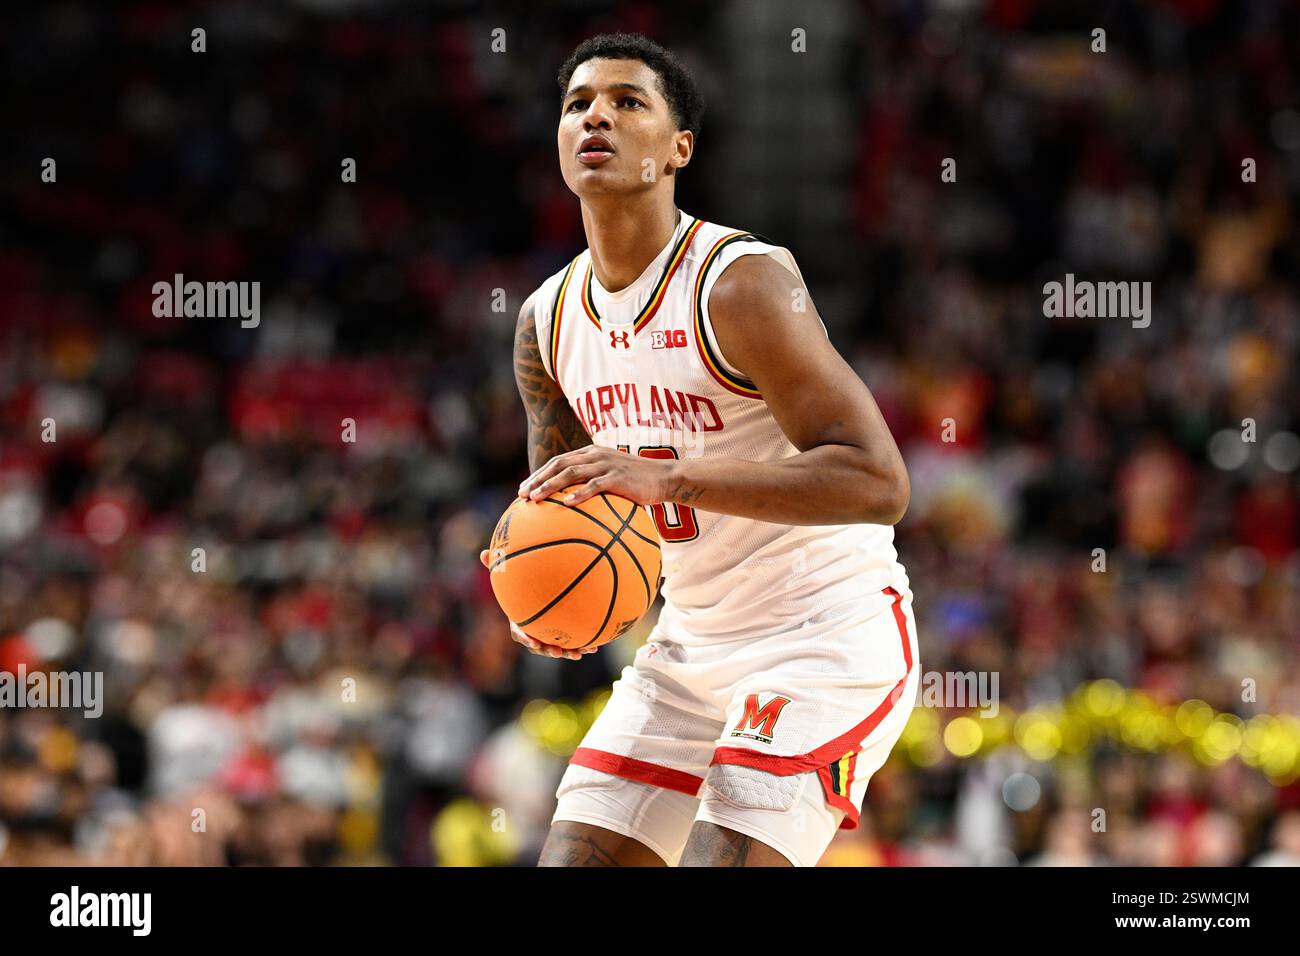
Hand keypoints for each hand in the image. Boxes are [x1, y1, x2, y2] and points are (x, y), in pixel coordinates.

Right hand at [479, 550, 596, 660]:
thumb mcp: (509, 578)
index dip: (526, 638)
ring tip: (577, 654)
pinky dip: (582, 646)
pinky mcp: (563, 636)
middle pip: (539, 646)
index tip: (532, 641)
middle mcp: (534, 632)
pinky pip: (572, 644)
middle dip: (547, 650)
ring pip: (556, 648)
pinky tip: (594, 648)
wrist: (540, 596)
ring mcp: (549, 636)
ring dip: (567, 653)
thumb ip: (497, 568)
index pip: (520, 633)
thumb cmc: (521, 588)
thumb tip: (482, 552)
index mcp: (520, 621)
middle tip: (555, 651)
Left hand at [518, 446, 673, 506]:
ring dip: (551, 485)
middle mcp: (595, 456)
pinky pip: (594, 486)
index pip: (558, 461)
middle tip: (522, 494)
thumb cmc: (637, 483)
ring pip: (571, 472)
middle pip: (559, 464)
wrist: (664, 477)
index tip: (523, 488)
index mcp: (590, 454)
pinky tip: (566, 504)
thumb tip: (572, 507)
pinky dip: (579, 494)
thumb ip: (593, 486)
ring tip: (536, 498)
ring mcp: (606, 465)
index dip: (539, 473)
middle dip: (538, 479)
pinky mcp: (618, 477)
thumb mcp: (612, 479)